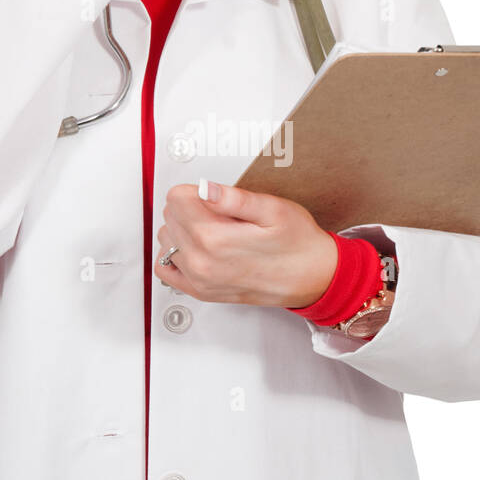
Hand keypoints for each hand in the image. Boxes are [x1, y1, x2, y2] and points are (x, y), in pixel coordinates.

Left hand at [154, 181, 338, 307]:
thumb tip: (206, 188)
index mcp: (215, 238)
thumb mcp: (272, 210)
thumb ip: (234, 198)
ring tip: (216, 230)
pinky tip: (197, 246)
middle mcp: (201, 262)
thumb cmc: (297, 244)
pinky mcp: (201, 291)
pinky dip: (175, 253)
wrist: (313, 278)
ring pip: (167, 239)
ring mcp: (199, 279)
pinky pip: (166, 267)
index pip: (176, 198)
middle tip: (223, 214)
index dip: (198, 190)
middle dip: (192, 208)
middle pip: (170, 216)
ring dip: (184, 229)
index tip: (217, 197)